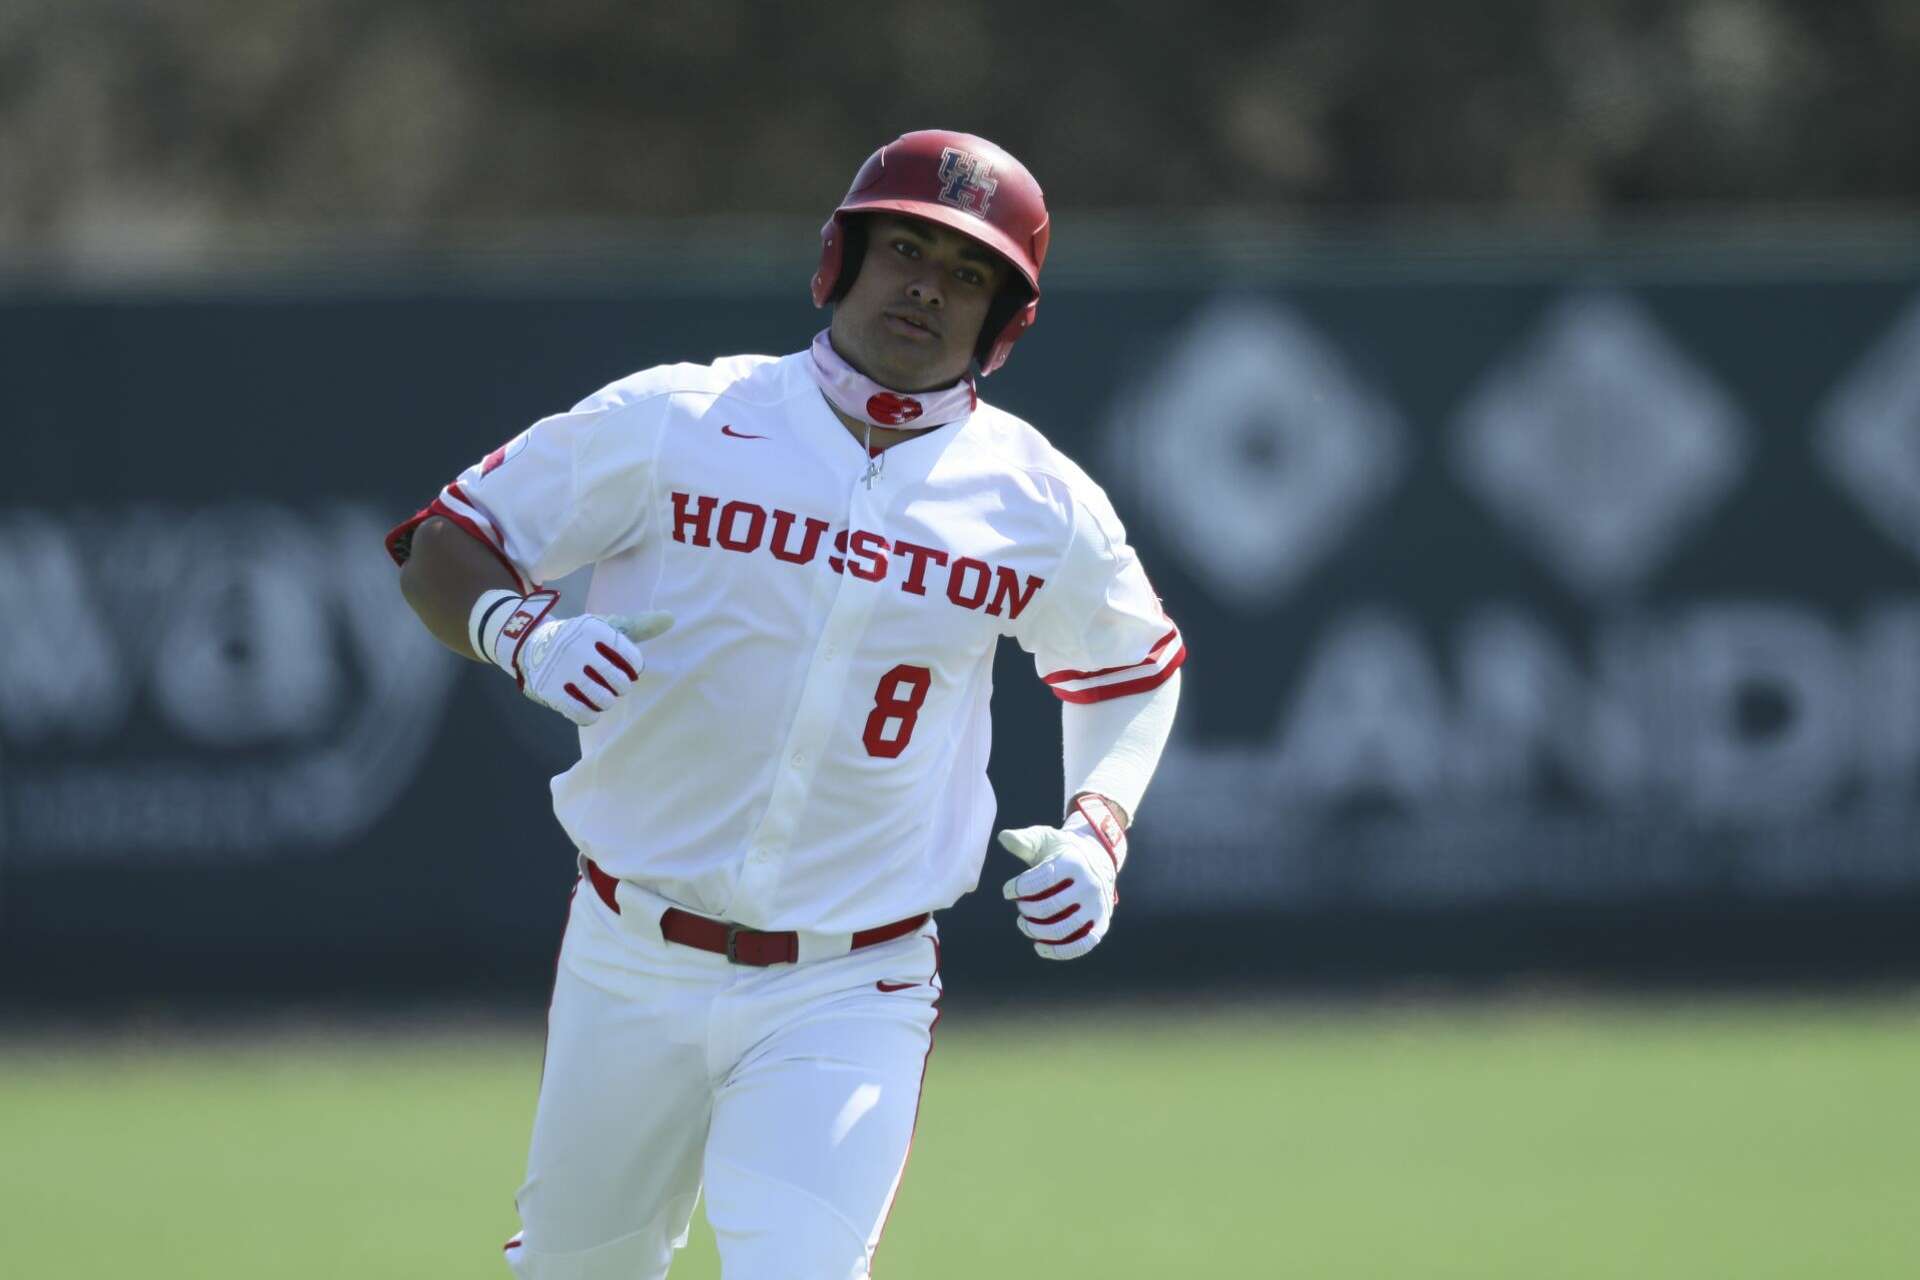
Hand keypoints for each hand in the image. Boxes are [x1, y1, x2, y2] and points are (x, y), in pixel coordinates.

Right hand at [475, 589, 673, 725]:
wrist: (528, 644)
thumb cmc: (579, 637)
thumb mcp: (605, 626)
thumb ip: (638, 626)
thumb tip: (671, 618)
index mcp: (593, 629)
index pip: (632, 659)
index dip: (634, 668)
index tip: (625, 666)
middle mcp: (576, 647)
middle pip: (619, 681)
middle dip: (621, 686)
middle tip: (613, 683)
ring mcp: (561, 670)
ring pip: (603, 700)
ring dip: (606, 700)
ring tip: (600, 693)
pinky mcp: (549, 691)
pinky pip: (582, 714)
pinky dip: (591, 714)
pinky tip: (589, 706)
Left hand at [997, 795, 1128, 960]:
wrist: (1097, 859)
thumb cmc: (1062, 851)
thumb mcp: (1046, 839)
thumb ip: (1024, 840)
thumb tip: (1003, 837)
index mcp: (1074, 862)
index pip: (1042, 879)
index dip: (1018, 888)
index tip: (1007, 891)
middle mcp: (1089, 885)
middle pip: (1050, 907)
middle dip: (1026, 910)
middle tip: (1020, 907)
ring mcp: (1097, 907)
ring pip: (1063, 929)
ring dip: (1037, 931)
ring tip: (1025, 925)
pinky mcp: (1101, 924)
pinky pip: (1081, 945)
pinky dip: (1059, 951)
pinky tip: (1040, 947)